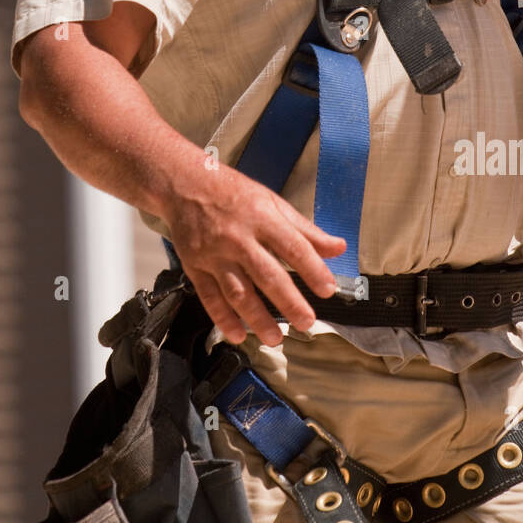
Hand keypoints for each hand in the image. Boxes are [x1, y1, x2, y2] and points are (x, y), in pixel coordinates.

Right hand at [161, 165, 346, 346]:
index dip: (313, 270)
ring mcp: (214, 254)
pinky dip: (223, 319)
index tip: (328, 290)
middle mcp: (238, 238)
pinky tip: (238, 335)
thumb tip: (338, 248)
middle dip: (289, 302)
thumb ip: (305, 230)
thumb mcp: (272, 202)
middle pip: (266, 275)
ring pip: (238, 292)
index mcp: (262, 217)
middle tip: (307, 323)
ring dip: (257, 318)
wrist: (184, 184)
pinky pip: (210, 297)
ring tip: (276, 338)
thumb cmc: (234, 193)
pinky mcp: (194, 266)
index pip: (293, 247)